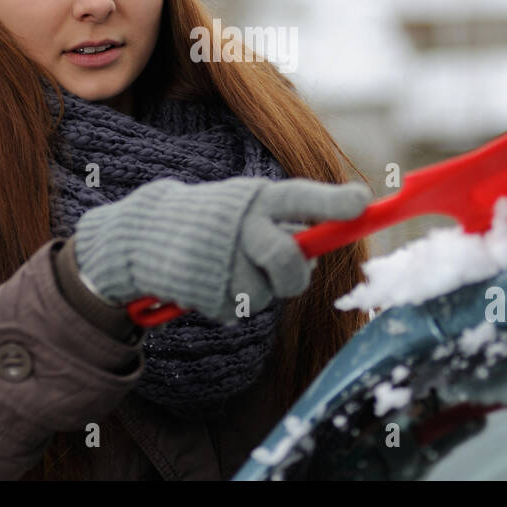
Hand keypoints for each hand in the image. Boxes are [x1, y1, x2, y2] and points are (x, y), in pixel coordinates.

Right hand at [72, 176, 372, 323]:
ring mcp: (223, 260)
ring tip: (229, 266)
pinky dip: (229, 300)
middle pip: (289, 262)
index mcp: (258, 199)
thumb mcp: (246, 204)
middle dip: (293, 275)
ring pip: (265, 294)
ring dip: (255, 289)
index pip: (302, 198)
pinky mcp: (205, 291)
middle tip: (285, 271)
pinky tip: (210, 279)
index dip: (333, 202)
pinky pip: (237, 308)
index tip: (362, 202)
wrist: (143, 234)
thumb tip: (323, 244)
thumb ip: (284, 220)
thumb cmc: (212, 218)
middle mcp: (242, 226)